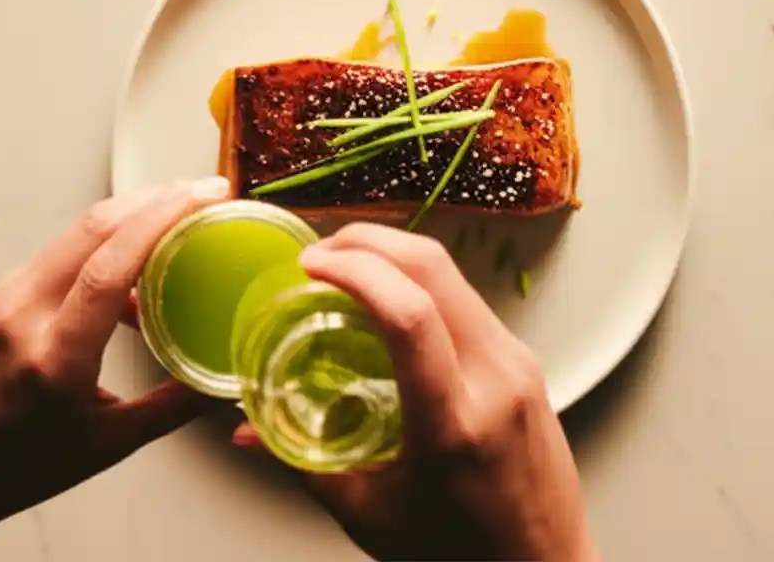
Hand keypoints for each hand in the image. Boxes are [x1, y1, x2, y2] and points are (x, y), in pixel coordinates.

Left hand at [0, 178, 229, 546]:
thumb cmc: (19, 466)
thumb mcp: (110, 444)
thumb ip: (174, 406)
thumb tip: (225, 380)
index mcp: (55, 357)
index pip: (107, 268)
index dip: (156, 222)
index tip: (199, 197)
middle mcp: (23, 316)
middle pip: (92, 230)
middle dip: (152, 199)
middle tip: (201, 192)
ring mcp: (5, 299)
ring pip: (75, 234)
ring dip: (128, 216)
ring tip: (176, 218)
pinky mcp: (1, 294)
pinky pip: (60, 254)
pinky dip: (103, 244)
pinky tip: (132, 262)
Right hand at [235, 223, 597, 560]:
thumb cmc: (462, 554)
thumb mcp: (370, 515)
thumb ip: (303, 463)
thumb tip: (247, 432)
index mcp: (454, 423)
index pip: (410, 316)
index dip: (355, 272)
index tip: (309, 266)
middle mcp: (496, 380)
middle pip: (435, 269)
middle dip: (368, 241)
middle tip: (320, 253)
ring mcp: (519, 364)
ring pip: (454, 275)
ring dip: (395, 256)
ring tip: (346, 270)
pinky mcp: (526, 361)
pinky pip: (468, 300)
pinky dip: (421, 284)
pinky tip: (388, 301)